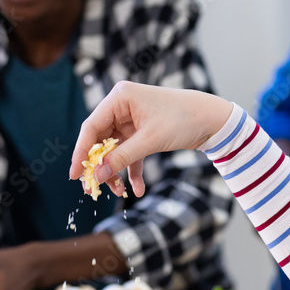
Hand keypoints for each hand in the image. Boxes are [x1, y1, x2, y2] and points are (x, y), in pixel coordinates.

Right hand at [69, 82, 232, 197]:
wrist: (213, 120)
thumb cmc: (183, 120)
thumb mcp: (150, 140)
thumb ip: (122, 158)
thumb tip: (98, 175)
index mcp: (120, 98)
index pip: (91, 127)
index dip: (81, 152)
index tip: (75, 175)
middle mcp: (122, 107)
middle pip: (100, 141)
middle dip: (100, 166)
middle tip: (93, 189)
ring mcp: (132, 120)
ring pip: (115, 150)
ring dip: (116, 171)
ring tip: (118, 191)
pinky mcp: (143, 132)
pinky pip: (131, 154)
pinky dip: (132, 171)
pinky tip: (137, 189)